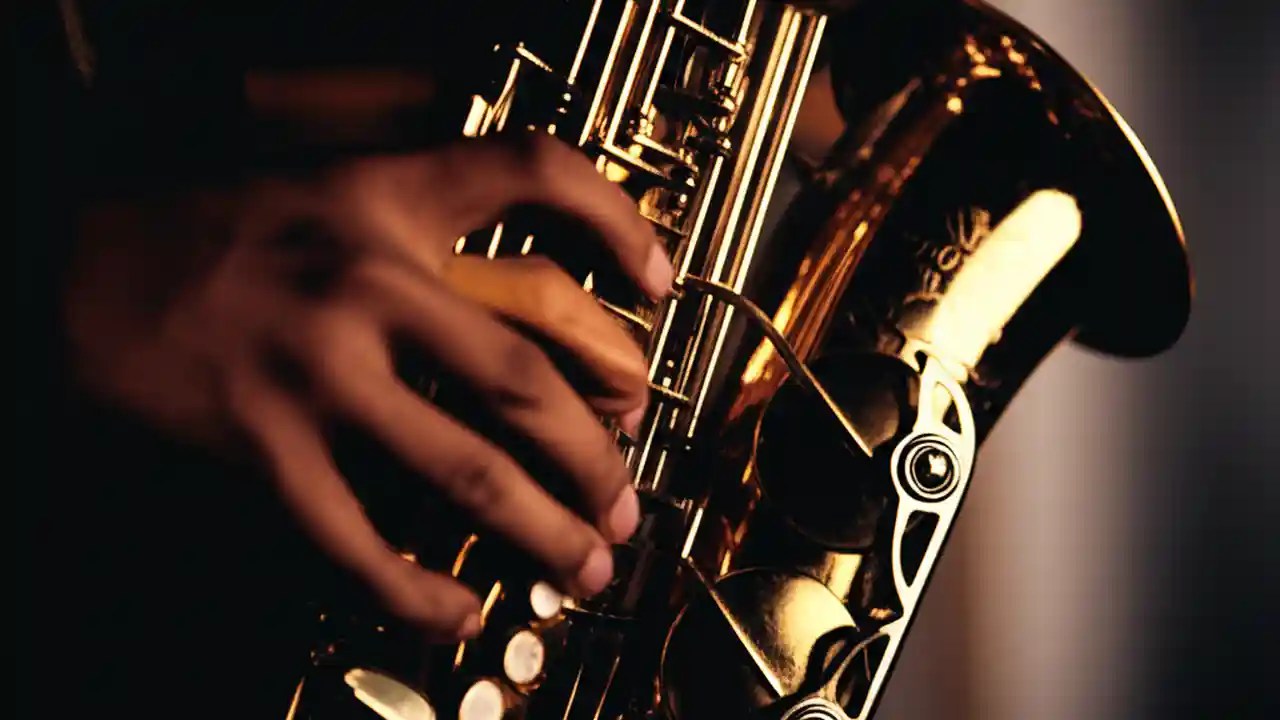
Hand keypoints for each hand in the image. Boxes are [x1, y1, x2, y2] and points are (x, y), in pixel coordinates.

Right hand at [63, 133, 672, 639]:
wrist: (68, 258)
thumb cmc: (201, 218)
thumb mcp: (313, 162)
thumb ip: (410, 178)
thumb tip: (509, 209)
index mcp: (384, 194)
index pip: (532, 176)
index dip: (616, 222)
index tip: (660, 281)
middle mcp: (366, 277)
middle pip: (528, 372)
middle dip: (597, 449)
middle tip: (627, 496)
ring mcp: (317, 367)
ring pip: (466, 466)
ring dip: (542, 529)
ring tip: (587, 566)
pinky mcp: (263, 441)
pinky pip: (357, 534)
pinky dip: (414, 586)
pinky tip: (456, 609)